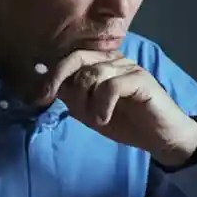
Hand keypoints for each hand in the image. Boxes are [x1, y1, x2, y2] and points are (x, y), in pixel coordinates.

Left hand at [32, 50, 196, 167]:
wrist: (160, 137)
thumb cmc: (127, 123)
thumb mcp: (90, 112)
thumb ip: (71, 97)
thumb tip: (43, 84)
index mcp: (100, 64)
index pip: (70, 59)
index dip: (51, 75)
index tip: (36, 97)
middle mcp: (113, 60)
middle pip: (78, 59)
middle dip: (59, 80)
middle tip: (48, 101)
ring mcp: (128, 67)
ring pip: (93, 74)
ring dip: (87, 101)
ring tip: (96, 119)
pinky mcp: (141, 80)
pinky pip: (111, 86)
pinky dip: (103, 104)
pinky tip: (105, 119)